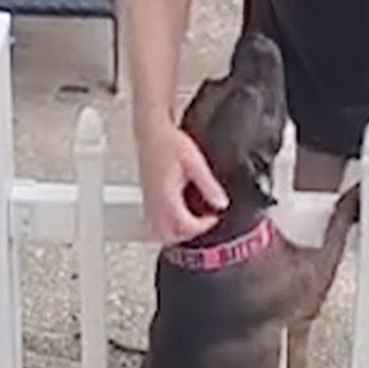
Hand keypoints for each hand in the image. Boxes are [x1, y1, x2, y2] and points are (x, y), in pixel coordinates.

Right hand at [136, 122, 228, 243]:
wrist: (152, 131)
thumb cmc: (169, 142)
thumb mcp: (195, 163)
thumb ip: (209, 185)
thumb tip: (221, 203)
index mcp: (167, 197)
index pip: (184, 226)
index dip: (203, 226)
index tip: (213, 216)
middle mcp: (155, 202)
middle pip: (169, 235)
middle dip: (188, 234)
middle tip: (202, 222)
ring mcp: (149, 201)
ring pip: (158, 232)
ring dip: (175, 233)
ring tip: (190, 221)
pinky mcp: (147, 197)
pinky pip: (152, 222)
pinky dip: (165, 226)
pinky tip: (176, 214)